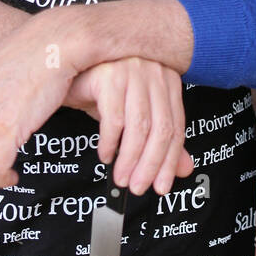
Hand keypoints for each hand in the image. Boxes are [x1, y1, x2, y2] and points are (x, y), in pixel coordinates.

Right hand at [65, 57, 193, 195]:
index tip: (162, 186)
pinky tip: (106, 155)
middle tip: (138, 186)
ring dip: (130, 159)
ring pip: (139, 127)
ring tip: (121, 177)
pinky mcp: (109, 75)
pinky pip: (114, 119)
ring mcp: (133, 71)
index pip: (176, 128)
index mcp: (168, 81)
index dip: (170, 162)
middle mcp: (154, 73)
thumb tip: (184, 169)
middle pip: (160, 129)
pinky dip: (111, 143)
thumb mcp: (135, 117)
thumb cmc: (104, 91)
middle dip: (150, 165)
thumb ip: (161, 141)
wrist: (72, 68)